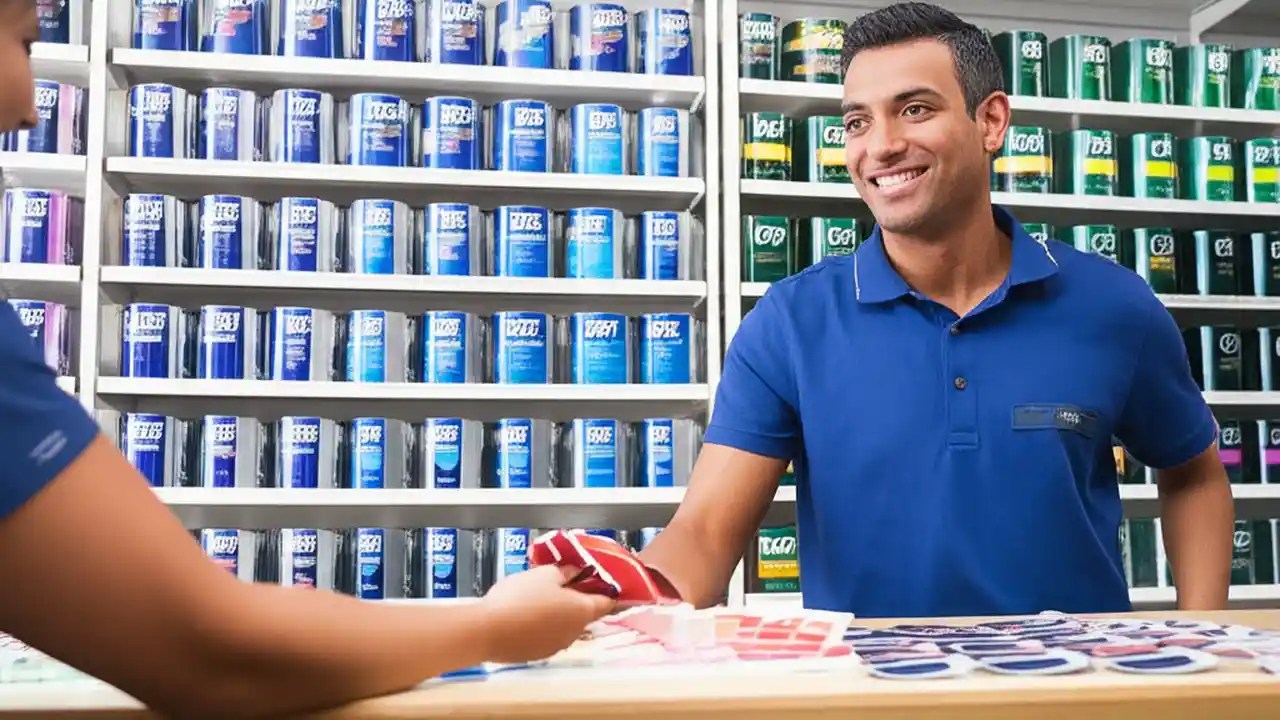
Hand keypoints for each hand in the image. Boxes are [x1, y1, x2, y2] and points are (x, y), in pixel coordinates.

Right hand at [477, 565, 615, 663]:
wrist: (488, 631)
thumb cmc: (521, 597)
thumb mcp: (544, 574)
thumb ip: (565, 572)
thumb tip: (577, 573)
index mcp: (582, 610)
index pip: (607, 602)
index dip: (606, 589)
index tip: (599, 580)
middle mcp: (575, 632)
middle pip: (584, 613)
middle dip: (577, 599)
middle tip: (561, 583)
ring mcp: (557, 646)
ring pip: (565, 626)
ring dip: (559, 614)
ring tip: (538, 598)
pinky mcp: (538, 654)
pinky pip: (548, 636)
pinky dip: (543, 626)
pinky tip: (526, 616)